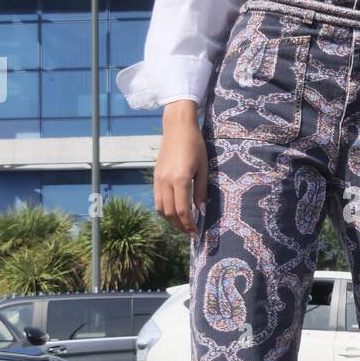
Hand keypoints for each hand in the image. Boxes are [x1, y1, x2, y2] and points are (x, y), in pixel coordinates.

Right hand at [155, 100, 207, 236]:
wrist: (178, 127)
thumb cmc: (195, 145)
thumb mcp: (204, 168)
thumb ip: (201, 190)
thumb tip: (201, 210)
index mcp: (180, 179)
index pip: (183, 210)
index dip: (189, 225)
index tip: (196, 233)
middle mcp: (166, 181)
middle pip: (170, 213)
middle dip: (180, 226)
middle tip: (191, 233)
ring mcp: (158, 179)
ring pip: (161, 209)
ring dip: (171, 220)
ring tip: (183, 224)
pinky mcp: (156, 177)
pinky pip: (157, 199)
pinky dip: (165, 210)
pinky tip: (174, 212)